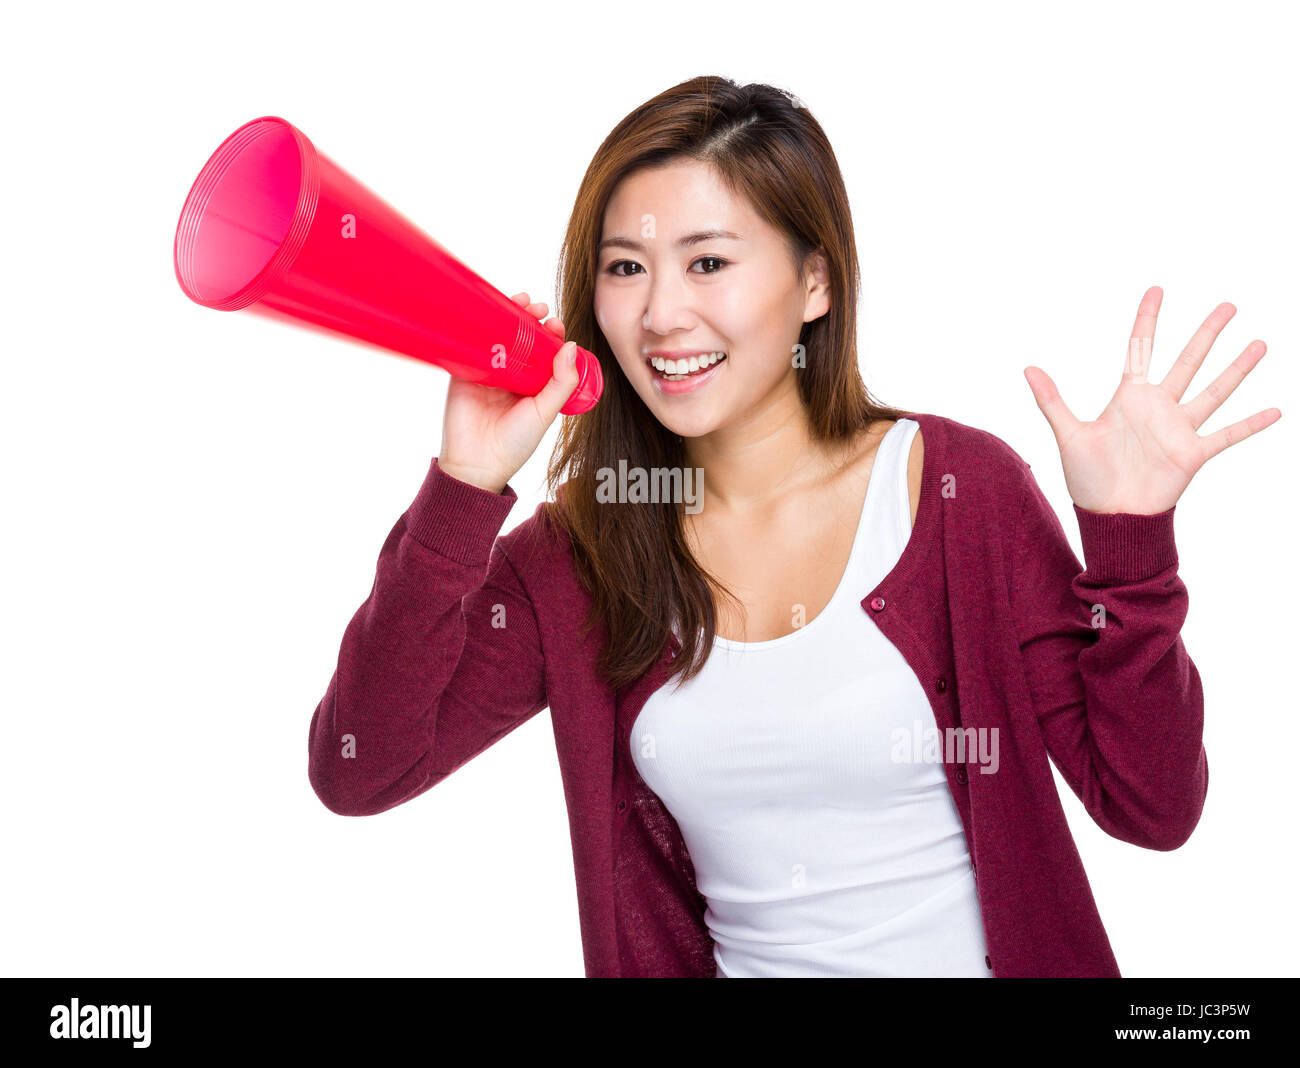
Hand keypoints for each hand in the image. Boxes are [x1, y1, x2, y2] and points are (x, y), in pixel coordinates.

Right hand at [437, 291, 578, 492]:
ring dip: (508, 314)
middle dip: (531, 318)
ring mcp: (487, 370)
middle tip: (538, 309)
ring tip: (521, 302)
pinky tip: (488, 311)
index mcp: (534, 383)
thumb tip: (570, 347)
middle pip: (522, 336)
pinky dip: (478, 325)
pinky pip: (471, 342)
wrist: (477, 462)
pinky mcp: (465, 370)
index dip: (551, 333)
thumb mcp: (545, 412)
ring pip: (498, 334)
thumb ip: (561, 382)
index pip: (545, 350)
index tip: (555, 324)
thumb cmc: (515, 443)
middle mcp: (512, 374)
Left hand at [1023, 286, 1280, 514]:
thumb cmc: (1087, 478)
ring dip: (1236, 369)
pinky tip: (1276, 410)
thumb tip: (1027, 368)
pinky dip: (1250, 424)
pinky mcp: (1193, 454)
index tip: (1157, 289)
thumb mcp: (1068, 435)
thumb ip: (1051, 401)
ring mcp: (1179, 429)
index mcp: (1129, 397)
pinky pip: (1227, 435)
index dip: (1148, 319)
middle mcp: (1159, 408)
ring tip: (1259, 343)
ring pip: (1214, 391)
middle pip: (1188, 361)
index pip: (1141, 348)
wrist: (1109, 516)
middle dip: (1207, 333)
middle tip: (1228, 305)